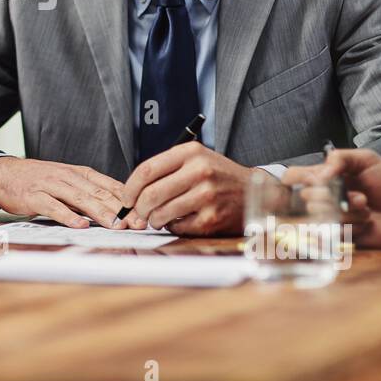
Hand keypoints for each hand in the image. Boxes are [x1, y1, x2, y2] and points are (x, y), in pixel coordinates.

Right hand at [0, 157, 125, 227]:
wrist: (4, 173)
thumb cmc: (38, 180)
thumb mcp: (67, 181)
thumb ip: (88, 192)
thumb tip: (117, 208)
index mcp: (80, 173)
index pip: (109, 186)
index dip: (128, 201)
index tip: (144, 215)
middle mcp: (68, 177)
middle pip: (99, 193)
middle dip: (121, 210)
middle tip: (137, 224)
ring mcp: (51, 186)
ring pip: (81, 199)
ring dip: (100, 213)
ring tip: (116, 226)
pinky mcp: (34, 197)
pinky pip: (53, 207)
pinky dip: (67, 216)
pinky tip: (79, 225)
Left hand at [122, 143, 251, 235]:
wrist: (254, 191)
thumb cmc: (218, 176)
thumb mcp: (196, 159)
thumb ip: (167, 168)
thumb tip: (133, 190)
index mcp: (191, 153)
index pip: (147, 170)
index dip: (130, 188)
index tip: (126, 198)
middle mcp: (199, 171)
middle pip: (151, 194)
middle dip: (139, 208)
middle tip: (140, 213)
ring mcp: (207, 195)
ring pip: (161, 213)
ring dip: (154, 220)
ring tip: (158, 218)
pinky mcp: (212, 217)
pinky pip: (177, 227)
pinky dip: (172, 227)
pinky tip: (178, 221)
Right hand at [282, 148, 380, 247]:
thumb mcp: (368, 159)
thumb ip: (341, 158)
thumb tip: (320, 173)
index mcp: (326, 176)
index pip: (294, 176)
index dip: (296, 178)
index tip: (317, 179)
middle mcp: (325, 197)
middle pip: (306, 198)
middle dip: (331, 195)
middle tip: (355, 193)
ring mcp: (333, 217)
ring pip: (322, 215)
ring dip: (348, 210)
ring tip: (366, 206)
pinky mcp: (342, 235)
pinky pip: (336, 231)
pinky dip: (355, 224)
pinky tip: (367, 221)